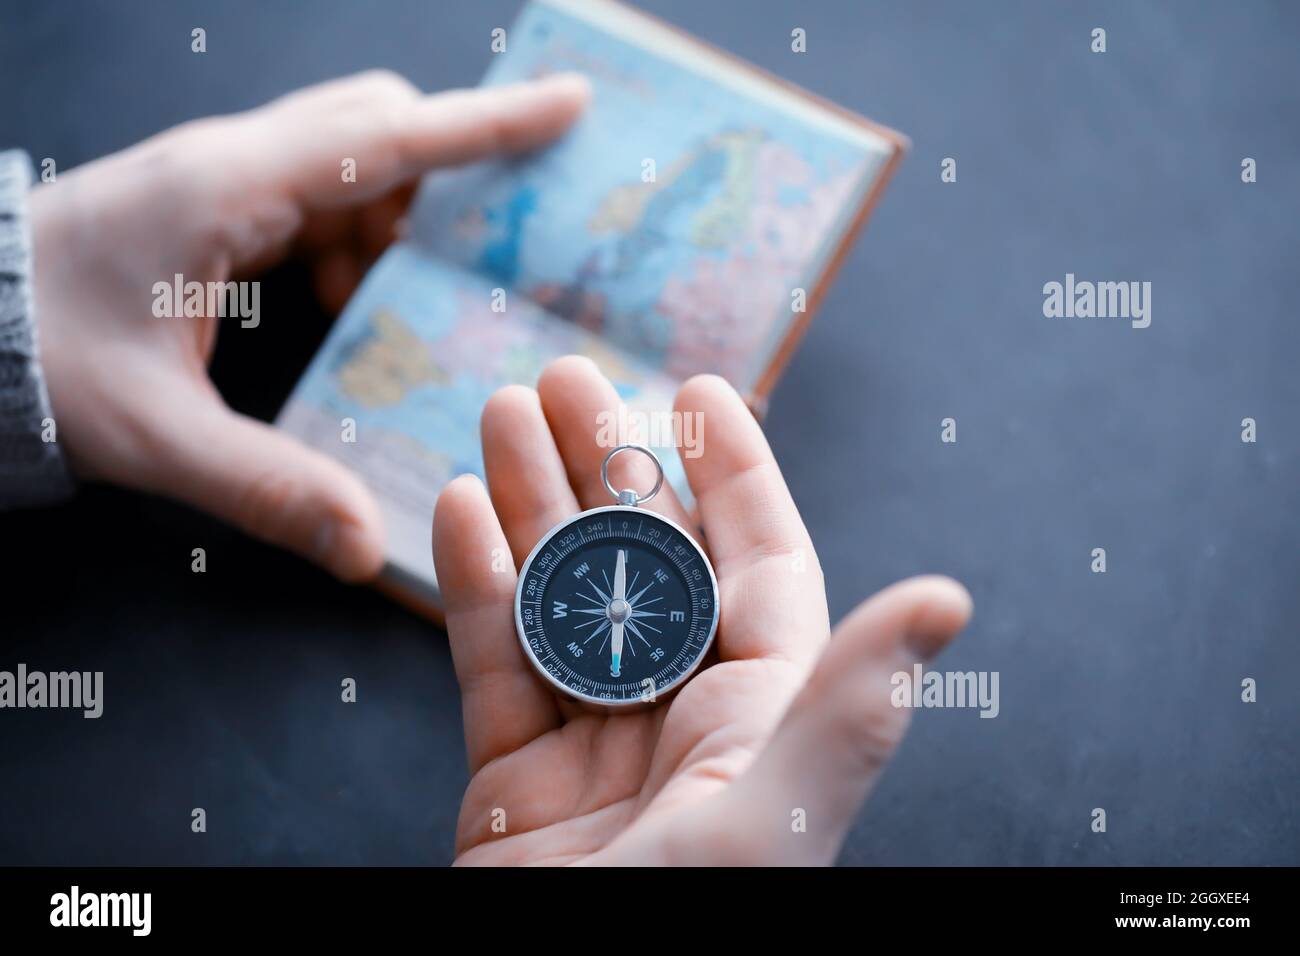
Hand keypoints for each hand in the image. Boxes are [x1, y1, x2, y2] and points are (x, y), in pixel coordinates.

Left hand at [30, 70, 589, 579]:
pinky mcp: (213, 207)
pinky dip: (355, 239)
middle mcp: (235, 165)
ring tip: (407, 297)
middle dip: (449, 174)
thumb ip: (266, 487)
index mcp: (230, 191)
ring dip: (397, 217)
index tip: (570, 103)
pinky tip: (346, 304)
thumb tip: (371, 547)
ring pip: (351, 160)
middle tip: (492, 242)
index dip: (488, 125)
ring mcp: (222, 179)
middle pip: (378, 127)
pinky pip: (317, 197)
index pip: (387, 139)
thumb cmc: (37, 361)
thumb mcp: (154, 435)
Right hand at [432, 357, 971, 864]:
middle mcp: (685, 720)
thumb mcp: (766, 821)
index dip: (733, 474)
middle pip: (647, 561)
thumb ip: (844, 709)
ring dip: (532, 500)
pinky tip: (457, 507)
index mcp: (763, 716)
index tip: (698, 388)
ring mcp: (595, 745)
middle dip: (607, 464)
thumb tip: (948, 600)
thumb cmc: (681, 928)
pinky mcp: (515, 780)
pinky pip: (492, 660)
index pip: (760, 566)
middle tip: (562, 376)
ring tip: (499, 412)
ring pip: (563, 594)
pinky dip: (473, 581)